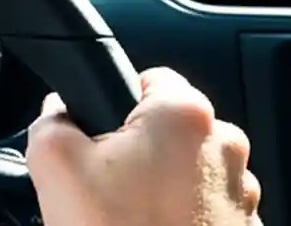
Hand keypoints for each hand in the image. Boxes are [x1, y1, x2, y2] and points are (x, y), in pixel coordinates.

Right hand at [26, 67, 260, 225]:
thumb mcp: (53, 162)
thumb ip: (50, 118)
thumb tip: (58, 112)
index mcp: (184, 115)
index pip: (145, 78)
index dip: (109, 106)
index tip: (95, 138)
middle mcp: (224, 148)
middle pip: (163, 130)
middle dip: (133, 153)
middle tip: (103, 187)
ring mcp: (240, 194)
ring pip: (182, 172)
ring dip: (156, 189)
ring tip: (126, 221)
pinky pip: (199, 211)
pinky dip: (175, 220)